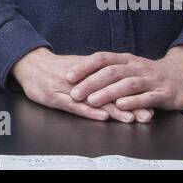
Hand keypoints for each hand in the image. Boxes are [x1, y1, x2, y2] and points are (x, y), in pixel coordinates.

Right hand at [11, 47, 138, 122]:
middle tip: (147, 114)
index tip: (151, 102)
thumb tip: (119, 81)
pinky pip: (75, 106)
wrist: (31, 64)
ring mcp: (70, 89)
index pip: (116, 84)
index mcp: (91, 71)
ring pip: (95, 100)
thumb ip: (98, 74)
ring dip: (113, 110)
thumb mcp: (79, 67)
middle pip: (110, 93)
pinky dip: (89, 111)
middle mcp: (84, 79)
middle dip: (129, 105)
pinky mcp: (57, 97)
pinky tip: (102, 116)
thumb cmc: (56, 68)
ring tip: (130, 118)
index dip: (133, 94)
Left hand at [64, 46, 182, 120]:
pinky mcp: (163, 93)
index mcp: (127, 59)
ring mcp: (150, 80)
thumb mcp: (129, 67)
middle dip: (91, 82)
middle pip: (111, 72)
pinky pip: (147, 97)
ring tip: (93, 101)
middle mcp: (137, 67)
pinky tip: (122, 106)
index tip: (68, 76)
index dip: (84, 66)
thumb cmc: (150, 74)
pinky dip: (134, 101)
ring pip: (127, 84)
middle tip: (75, 93)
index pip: (102, 58)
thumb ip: (109, 70)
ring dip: (108, 92)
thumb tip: (81, 74)